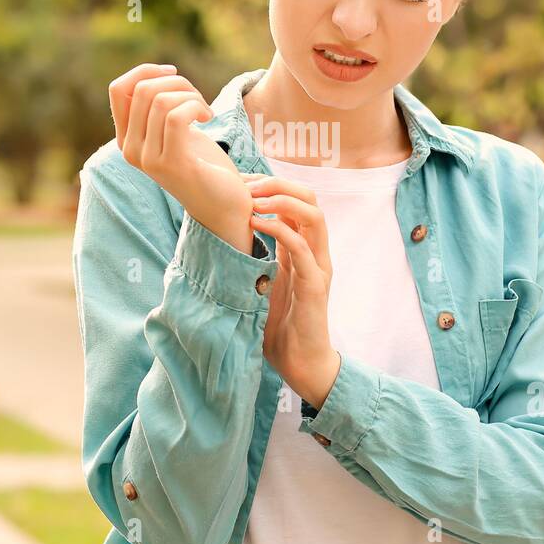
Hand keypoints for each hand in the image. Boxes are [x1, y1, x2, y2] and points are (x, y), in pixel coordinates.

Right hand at [108, 64, 252, 251]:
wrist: (224, 204)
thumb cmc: (202, 164)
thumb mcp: (174, 131)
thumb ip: (157, 109)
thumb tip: (153, 74)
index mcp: (127, 139)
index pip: (117, 89)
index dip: (145, 71)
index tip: (173, 74)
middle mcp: (130, 150)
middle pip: (143, 90)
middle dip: (177, 83)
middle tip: (198, 99)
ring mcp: (148, 159)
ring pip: (161, 100)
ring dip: (191, 95)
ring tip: (205, 110)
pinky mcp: (171, 164)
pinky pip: (177, 116)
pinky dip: (196, 107)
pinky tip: (208, 117)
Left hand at [241, 172, 340, 409]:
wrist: (299, 362)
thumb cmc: (278, 325)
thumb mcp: (263, 281)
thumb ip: (256, 257)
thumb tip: (224, 235)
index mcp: (304, 248)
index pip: (296, 200)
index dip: (270, 184)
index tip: (240, 181)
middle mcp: (316, 251)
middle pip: (309, 198)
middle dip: (277, 184)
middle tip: (247, 186)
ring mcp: (318, 266)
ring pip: (313, 216)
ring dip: (282, 200)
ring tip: (254, 200)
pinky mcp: (315, 285)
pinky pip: (302, 248)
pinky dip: (279, 229)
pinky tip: (256, 225)